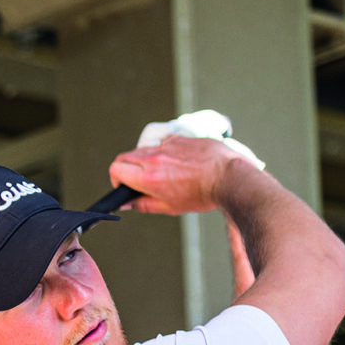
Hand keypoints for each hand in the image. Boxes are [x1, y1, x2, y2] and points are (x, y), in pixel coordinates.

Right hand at [108, 135, 249, 217]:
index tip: (123, 184)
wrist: (228, 177)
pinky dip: (165, 152)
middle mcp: (154, 158)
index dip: (116, 178)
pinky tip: (179, 163)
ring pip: (144, 149)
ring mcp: (167, 145)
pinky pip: (164, 143)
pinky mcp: (180, 137)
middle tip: (137, 179)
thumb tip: (127, 203)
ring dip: (146, 160)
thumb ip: (143, 204)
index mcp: (148, 177)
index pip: (116, 169)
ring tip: (163, 172)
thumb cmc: (202, 195)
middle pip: (125, 156)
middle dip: (126, 168)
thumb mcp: (170, 207)